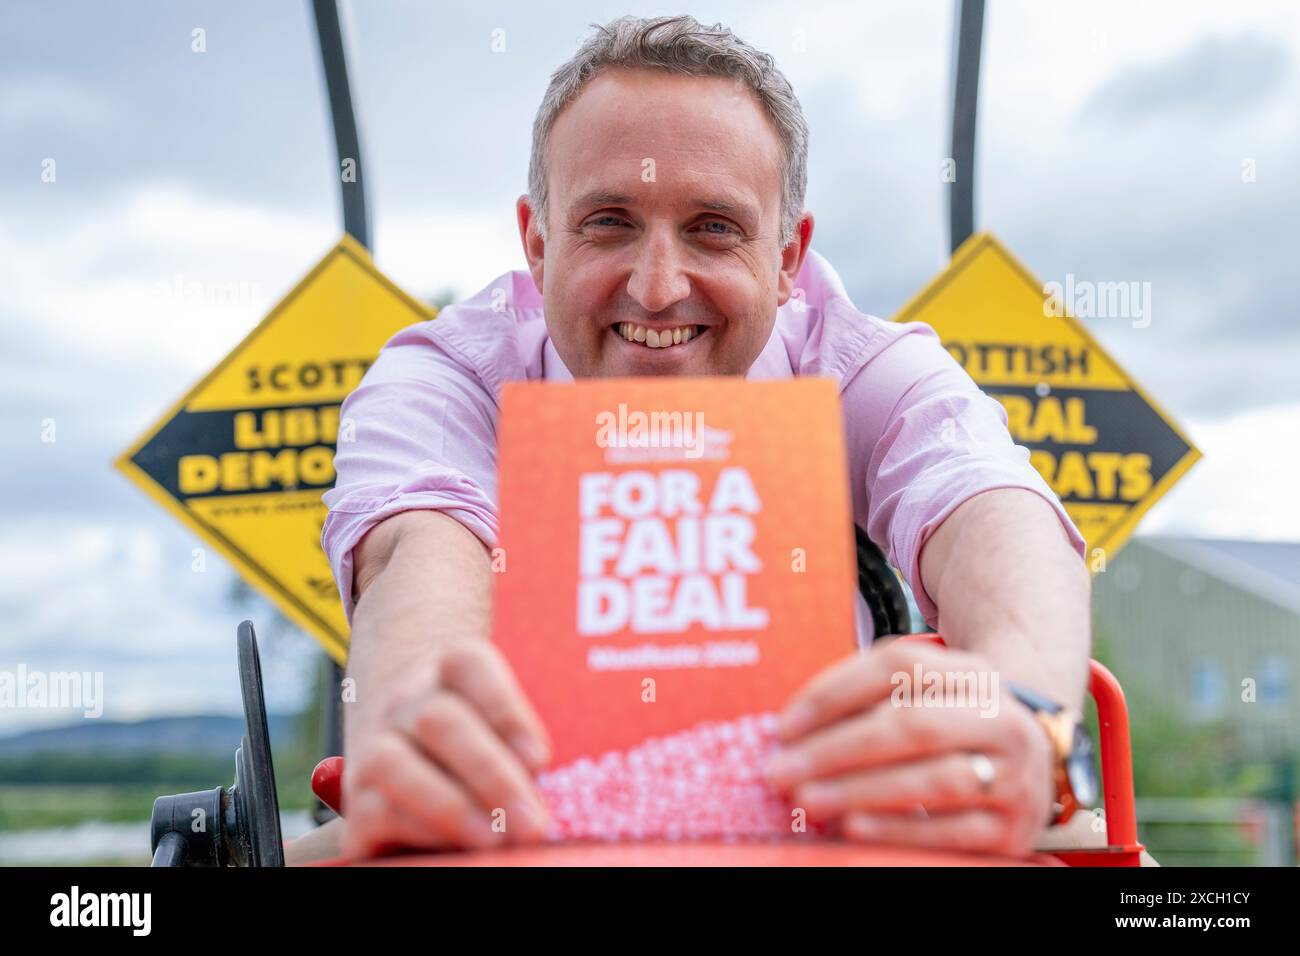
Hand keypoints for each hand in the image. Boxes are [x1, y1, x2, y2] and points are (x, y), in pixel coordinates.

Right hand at [340, 639, 552, 858]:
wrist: (408, 750)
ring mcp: (372, 747)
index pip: (466, 664)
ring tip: (495, 840)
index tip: (539, 761)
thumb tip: (532, 804)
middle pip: (438, 720)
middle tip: (531, 822)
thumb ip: (520, 754)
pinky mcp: (356, 801)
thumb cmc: (478, 743)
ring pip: (391, 762)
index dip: (503, 710)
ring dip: (451, 805)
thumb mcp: (502, 731)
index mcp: (447, 669)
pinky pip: (376, 811)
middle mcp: (404, 701)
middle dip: (489, 774)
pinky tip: (458, 846)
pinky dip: (420, 829)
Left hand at [764, 638, 1053, 857]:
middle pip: (912, 725)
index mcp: (971, 673)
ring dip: (862, 790)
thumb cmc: (953, 730)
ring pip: (934, 778)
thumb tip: (791, 733)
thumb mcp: (925, 699)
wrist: (1034, 769)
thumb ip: (866, 703)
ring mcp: (1014, 773)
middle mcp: (1001, 717)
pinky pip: (952, 830)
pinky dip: (899, 827)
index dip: (834, 693)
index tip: (783, 726)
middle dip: (837, 749)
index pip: (897, 666)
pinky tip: (854, 826)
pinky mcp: (1015, 827)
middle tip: (783, 770)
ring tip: (809, 798)